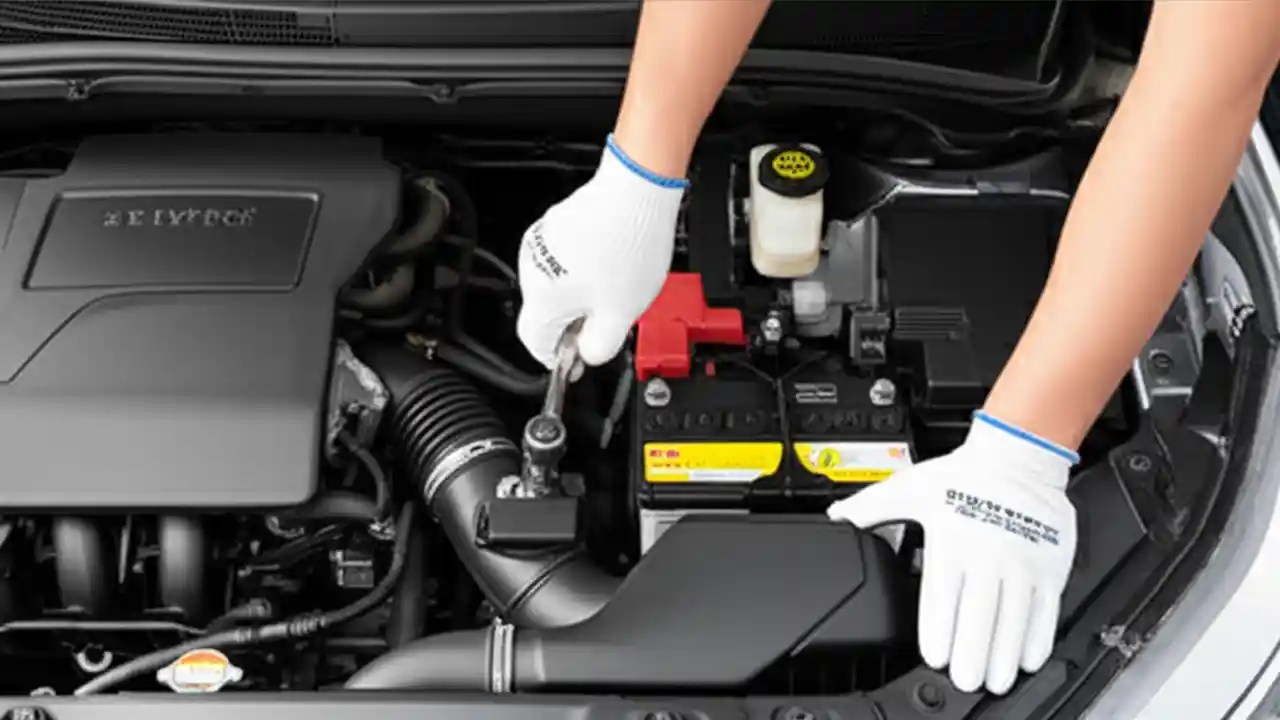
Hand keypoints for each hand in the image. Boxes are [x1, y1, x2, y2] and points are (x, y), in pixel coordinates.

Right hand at [517, 135, 686, 369]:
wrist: (637, 191)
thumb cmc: (628, 247)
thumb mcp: (621, 316)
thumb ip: (599, 347)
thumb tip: (588, 355)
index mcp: (542, 297)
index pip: (534, 344)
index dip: (556, 359)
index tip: (574, 361)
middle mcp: (533, 268)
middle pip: (546, 313)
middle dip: (575, 322)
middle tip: (607, 320)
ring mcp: (543, 242)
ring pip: (557, 285)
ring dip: (581, 294)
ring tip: (615, 286)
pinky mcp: (557, 224)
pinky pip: (565, 259)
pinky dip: (585, 269)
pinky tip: (612, 263)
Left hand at [827, 412, 1077, 694]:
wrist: (1018, 455)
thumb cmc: (961, 474)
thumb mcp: (908, 487)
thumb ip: (870, 508)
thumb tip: (835, 519)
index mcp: (951, 541)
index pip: (942, 598)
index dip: (939, 632)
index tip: (934, 656)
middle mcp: (988, 555)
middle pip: (979, 617)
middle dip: (972, 655)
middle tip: (966, 679)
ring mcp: (1021, 562)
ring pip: (1013, 619)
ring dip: (1003, 655)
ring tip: (995, 680)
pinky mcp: (1048, 565)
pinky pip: (1044, 609)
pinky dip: (1037, 637)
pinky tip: (1026, 657)